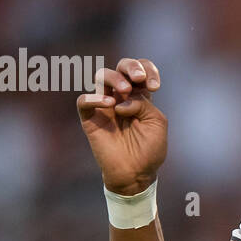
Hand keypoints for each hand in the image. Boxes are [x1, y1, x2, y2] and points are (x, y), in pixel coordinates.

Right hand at [76, 58, 167, 195]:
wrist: (136, 173)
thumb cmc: (149, 149)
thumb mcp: (156, 122)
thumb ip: (144, 104)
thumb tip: (121, 101)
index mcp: (140, 96)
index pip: (141, 69)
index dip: (147, 69)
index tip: (154, 86)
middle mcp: (121, 97)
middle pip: (121, 67)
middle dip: (131, 66)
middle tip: (139, 78)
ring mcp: (105, 106)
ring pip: (101, 76)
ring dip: (115, 78)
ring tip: (125, 91)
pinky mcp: (90, 119)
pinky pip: (84, 101)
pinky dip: (95, 98)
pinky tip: (110, 104)